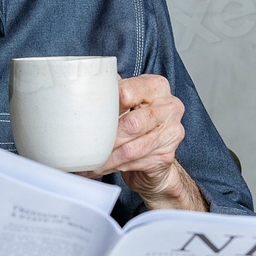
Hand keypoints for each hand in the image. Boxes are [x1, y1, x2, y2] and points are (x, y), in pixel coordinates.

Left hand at [84, 74, 207, 211]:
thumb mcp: (126, 102)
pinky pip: (134, 163)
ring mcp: (171, 132)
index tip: (88, 117)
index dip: (105, 107)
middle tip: (85, 145)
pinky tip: (100, 168)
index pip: (126, 93)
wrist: (157, 153)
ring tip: (89, 162)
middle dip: (105, 138)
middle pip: (131, 123)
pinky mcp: (165, 156)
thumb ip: (112, 94)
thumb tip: (84, 89)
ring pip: (131, 148)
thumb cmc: (138, 122)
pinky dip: (113, 167)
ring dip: (106, 158)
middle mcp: (169, 107)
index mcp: (156, 86)